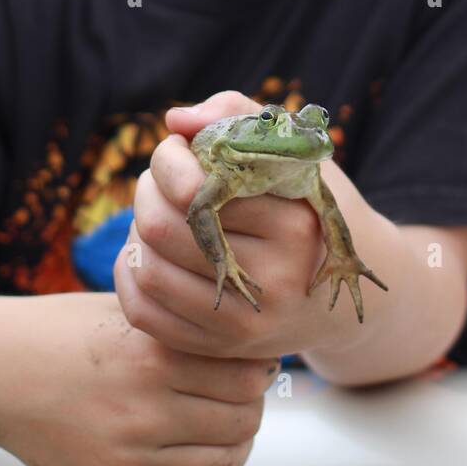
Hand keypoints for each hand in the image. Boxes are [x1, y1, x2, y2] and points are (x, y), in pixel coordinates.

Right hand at [0, 289, 274, 465]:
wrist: (1, 375)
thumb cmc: (66, 335)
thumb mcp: (129, 315)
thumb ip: (185, 332)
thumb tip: (252, 353)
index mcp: (149, 357)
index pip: (242, 375)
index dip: (259, 369)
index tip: (259, 364)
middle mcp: (141, 412)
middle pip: (238, 421)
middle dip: (254, 408)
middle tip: (250, 395)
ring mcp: (126, 461)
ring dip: (242, 449)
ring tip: (240, 430)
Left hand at [113, 89, 366, 359]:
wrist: (335, 297)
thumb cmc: (304, 210)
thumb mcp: (290, 154)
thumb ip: (236, 115)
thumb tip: (176, 120)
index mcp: (293, 226)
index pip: (196, 187)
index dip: (169, 159)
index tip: (178, 150)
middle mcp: (273, 281)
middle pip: (163, 229)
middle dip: (147, 193)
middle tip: (160, 182)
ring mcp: (245, 325)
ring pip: (147, 270)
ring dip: (137, 232)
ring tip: (158, 215)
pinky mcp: (219, 350)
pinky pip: (144, 313)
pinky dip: (131, 275)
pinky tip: (148, 253)